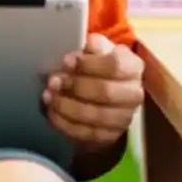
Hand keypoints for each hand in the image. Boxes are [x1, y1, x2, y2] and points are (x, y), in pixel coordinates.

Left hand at [43, 34, 143, 150]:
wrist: (101, 93)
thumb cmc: (97, 66)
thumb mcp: (97, 50)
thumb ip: (94, 46)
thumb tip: (90, 44)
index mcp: (132, 67)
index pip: (115, 65)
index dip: (88, 64)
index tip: (66, 61)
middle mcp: (133, 94)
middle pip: (106, 92)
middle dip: (75, 86)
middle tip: (53, 81)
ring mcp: (124, 118)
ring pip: (96, 116)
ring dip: (67, 107)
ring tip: (48, 96)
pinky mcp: (110, 136)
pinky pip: (86, 133)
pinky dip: (65, 123)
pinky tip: (52, 112)